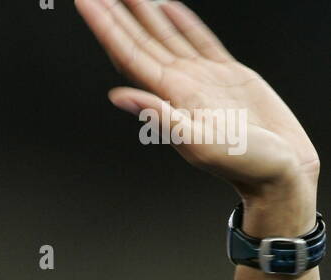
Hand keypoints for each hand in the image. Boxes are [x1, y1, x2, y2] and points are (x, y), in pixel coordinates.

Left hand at [74, 0, 319, 200]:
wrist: (280, 172)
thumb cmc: (246, 166)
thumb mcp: (199, 143)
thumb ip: (160, 117)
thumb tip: (121, 96)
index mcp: (172, 98)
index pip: (130, 55)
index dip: (107, 28)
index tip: (88, 3)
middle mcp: (182, 86)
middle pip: (141, 41)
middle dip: (117, 15)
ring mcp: (203, 80)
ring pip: (166, 36)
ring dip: (144, 14)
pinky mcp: (227, 76)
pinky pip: (199, 41)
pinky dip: (183, 22)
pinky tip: (170, 8)